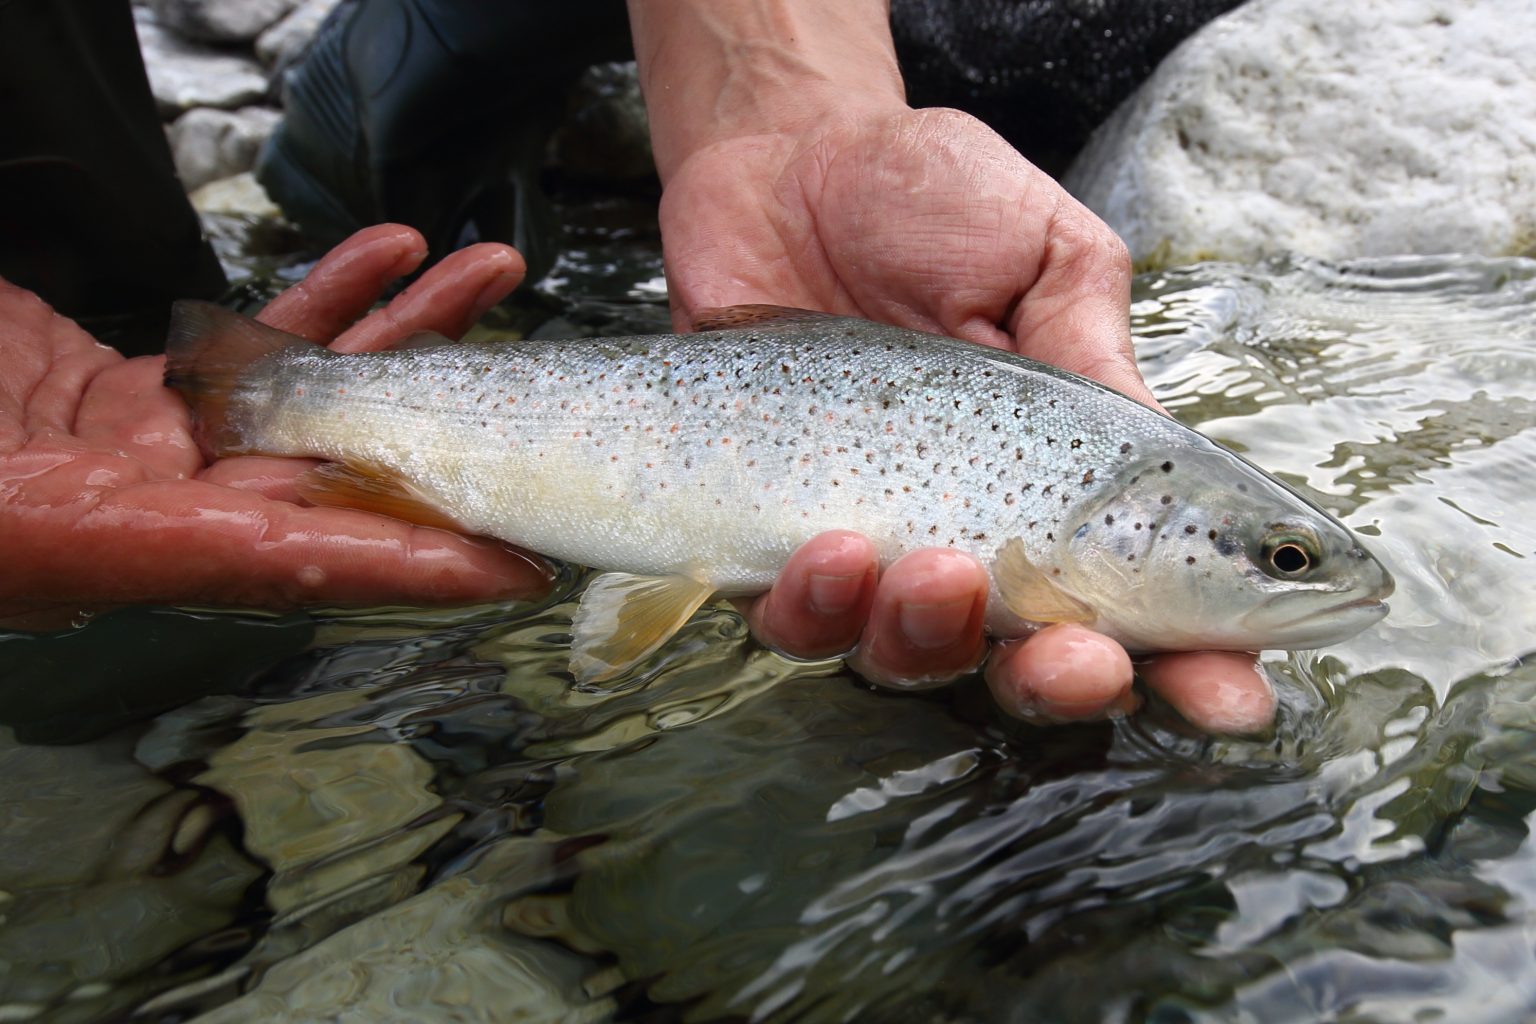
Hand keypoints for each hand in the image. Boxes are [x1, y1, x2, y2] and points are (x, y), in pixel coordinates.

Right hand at [0, 225, 549, 627]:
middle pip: (334, 472)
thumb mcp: (8, 512)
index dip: (412, 566)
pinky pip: (245, 344)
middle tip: (550, 389)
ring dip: (406, 331)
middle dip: (449, 425)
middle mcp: (153, 511)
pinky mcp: (126, 396)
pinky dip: (313, 297)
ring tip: (489, 267)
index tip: (516, 569)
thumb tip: (247, 537)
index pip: (296, 562)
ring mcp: (147, 450)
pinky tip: (382, 251)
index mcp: (115, 546)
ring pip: (308, 392)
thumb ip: (97, 517)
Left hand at [660, 108, 1273, 733]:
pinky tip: (831, 548)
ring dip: (932, 639)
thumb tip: (1158, 461)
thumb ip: (1093, 360)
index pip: (1144, 596)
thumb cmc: (929, 200)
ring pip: (909, 656)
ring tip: (938, 570)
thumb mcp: (1045, 258)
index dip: (1197, 664)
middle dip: (1063, 684)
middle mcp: (976, 532)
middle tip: (1078, 659)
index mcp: (1065, 481)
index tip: (1237, 701)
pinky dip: (815, 608)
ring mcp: (874, 544)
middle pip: (1029, 662)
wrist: (787, 160)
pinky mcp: (774, 538)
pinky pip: (793, 618)